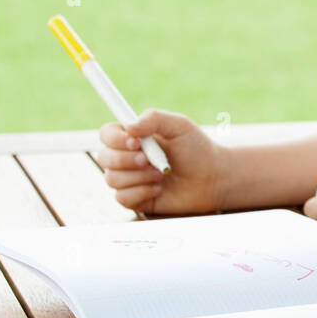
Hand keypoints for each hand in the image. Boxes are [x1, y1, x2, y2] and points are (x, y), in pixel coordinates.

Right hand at [96, 109, 222, 214]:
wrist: (213, 178)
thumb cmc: (197, 149)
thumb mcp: (179, 125)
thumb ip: (154, 118)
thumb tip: (129, 126)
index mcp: (133, 137)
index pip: (107, 134)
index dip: (114, 138)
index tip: (134, 141)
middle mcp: (127, 157)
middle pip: (104, 157)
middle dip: (125, 160)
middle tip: (148, 160)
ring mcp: (131, 179)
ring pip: (112, 179)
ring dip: (137, 177)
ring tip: (161, 174)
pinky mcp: (137, 199)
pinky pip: (122, 198)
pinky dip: (140, 192)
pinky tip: (158, 189)